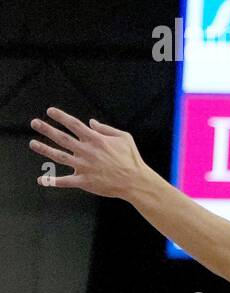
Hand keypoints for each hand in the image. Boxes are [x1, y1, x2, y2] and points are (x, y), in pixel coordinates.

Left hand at [30, 108, 150, 199]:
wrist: (135, 181)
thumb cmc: (131, 159)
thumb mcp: (124, 138)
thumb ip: (106, 129)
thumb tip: (91, 122)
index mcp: (96, 140)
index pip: (75, 125)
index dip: (61, 117)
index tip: (50, 111)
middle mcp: (87, 151)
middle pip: (62, 138)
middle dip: (47, 129)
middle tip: (34, 122)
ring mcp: (84, 166)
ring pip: (59, 157)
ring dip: (44, 150)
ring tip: (32, 143)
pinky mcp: (84, 181)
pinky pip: (64, 181)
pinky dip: (52, 181)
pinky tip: (41, 180)